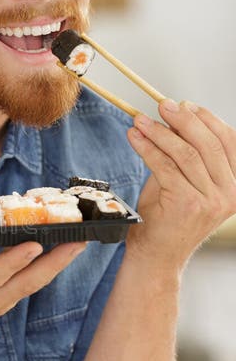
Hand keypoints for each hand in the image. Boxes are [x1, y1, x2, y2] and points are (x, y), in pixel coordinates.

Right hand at [0, 232, 85, 349]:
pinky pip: (29, 285)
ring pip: (32, 286)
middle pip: (26, 283)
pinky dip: (46, 269)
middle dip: (54, 263)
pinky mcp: (2, 303)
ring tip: (78, 242)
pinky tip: (60, 251)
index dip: (14, 261)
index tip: (35, 244)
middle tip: (78, 241)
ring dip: (57, 265)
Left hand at [127, 99, 235, 269]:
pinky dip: (147, 147)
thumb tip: (175, 117)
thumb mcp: (185, 180)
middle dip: (183, 119)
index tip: (184, 104)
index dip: (206, 118)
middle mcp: (232, 193)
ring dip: (160, 132)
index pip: (229, 141)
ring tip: (140, 120)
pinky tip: (134, 137)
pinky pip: (165, 166)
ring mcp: (212, 200)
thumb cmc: (170, 217)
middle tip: (161, 106)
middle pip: (208, 143)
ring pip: (186, 153)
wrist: (158, 256)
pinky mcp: (187, 203)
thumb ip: (187, 153)